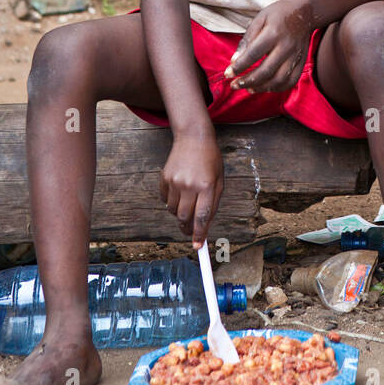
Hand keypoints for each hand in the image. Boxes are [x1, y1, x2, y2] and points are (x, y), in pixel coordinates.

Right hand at [159, 126, 223, 248]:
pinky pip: (165, 200)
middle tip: (190, 231)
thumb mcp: (219, 181)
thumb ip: (212, 203)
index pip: (202, 217)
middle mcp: (190, 185)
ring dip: (180, 214)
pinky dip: (171, 202)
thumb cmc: (210, 161)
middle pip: (185, 218)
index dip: (199, 234)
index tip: (197, 246)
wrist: (193, 138)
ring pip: (174, 211)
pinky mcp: (164, 178)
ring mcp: (175, 181)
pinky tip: (179, 191)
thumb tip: (204, 226)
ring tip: (187, 203)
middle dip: (187, 228)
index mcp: (207, 186)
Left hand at [224, 0, 313, 93]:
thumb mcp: (259, 19)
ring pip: (279, 80)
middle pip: (266, 71)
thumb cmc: (278, 14)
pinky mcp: (302, 62)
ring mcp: (296, 56)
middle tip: (234, 85)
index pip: (253, 54)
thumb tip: (234, 60)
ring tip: (248, 89)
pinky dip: (277, 88)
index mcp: (273, 33)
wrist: (305, 12)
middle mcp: (286, 46)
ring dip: (261, 88)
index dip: (239, 67)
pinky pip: (291, 81)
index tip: (228, 74)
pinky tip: (265, 87)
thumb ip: (247, 40)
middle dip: (247, 81)